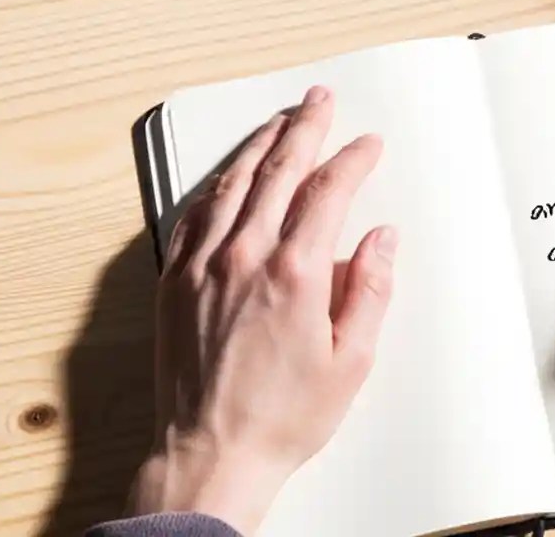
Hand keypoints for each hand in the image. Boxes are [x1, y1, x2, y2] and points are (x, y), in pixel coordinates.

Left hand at [132, 86, 395, 534]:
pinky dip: (218, 184)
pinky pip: (196, 214)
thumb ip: (369, 290)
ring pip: (233, 183)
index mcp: (294, 275)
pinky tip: (230, 175)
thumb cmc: (282, 416)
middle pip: (277, 170)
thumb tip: (380, 239)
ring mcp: (202, 266)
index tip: (366, 144)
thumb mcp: (351, 360)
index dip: (351, 159)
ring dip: (260, 145)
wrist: (211, 454)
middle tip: (320, 101)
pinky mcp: (174, 281)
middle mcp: (243, 258)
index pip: (327, 191)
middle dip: (304, 128)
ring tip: (280, 121)